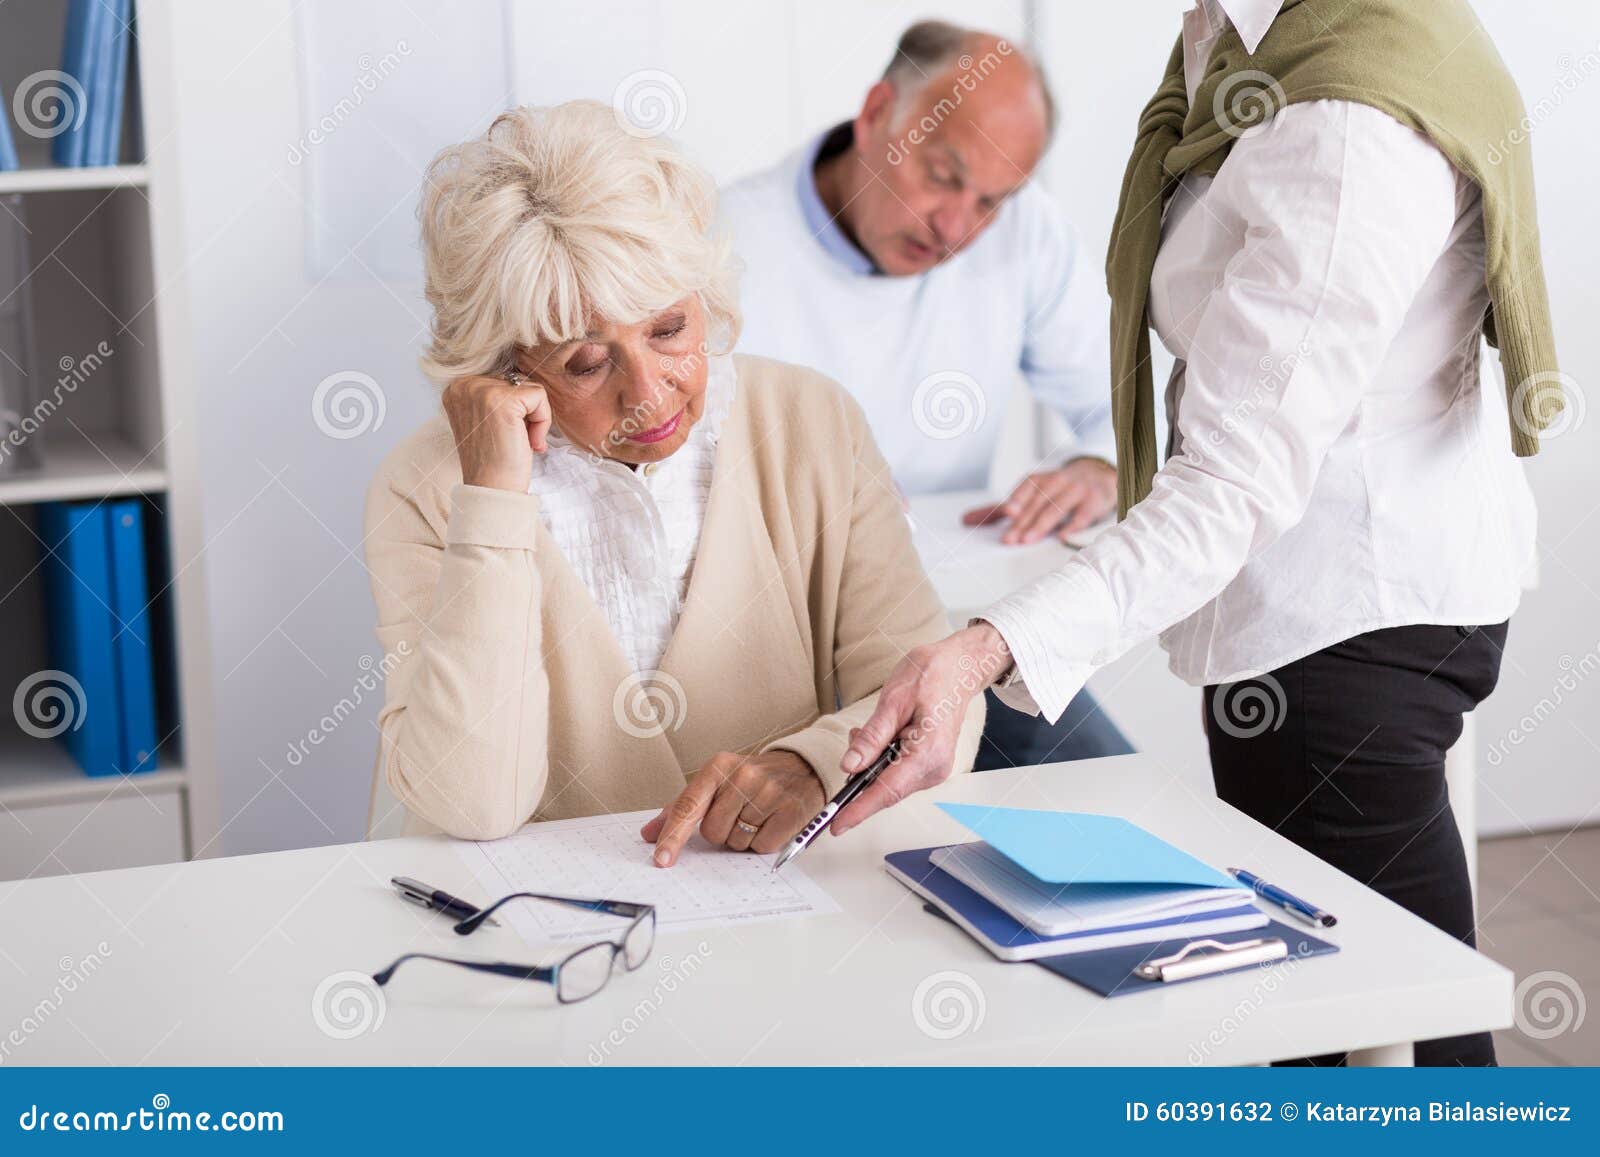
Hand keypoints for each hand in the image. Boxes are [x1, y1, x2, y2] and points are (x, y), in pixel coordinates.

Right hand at [441, 370, 552, 492]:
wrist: (492, 490)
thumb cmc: (494, 461)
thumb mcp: (488, 419)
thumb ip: (498, 396)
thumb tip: (525, 382)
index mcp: (457, 388)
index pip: (504, 381)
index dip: (515, 411)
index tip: (503, 435)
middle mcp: (464, 385)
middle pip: (518, 382)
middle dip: (525, 414)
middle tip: (513, 441)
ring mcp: (481, 391)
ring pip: (531, 390)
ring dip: (535, 419)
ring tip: (520, 441)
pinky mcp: (502, 401)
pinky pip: (540, 397)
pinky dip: (542, 422)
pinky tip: (528, 443)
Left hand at [640, 750, 825, 866]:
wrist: (804, 765)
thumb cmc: (754, 777)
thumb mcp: (718, 780)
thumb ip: (683, 806)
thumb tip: (649, 833)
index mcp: (719, 766)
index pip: (689, 806)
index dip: (673, 835)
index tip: (662, 858)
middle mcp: (743, 776)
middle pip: (712, 832)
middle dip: (722, 831)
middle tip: (740, 813)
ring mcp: (769, 792)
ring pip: (736, 842)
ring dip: (744, 837)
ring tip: (759, 815)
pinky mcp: (790, 811)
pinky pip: (762, 846)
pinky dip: (765, 842)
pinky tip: (773, 822)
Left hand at [832, 622, 1011, 835]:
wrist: (960, 669)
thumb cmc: (932, 676)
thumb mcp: (893, 700)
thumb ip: (872, 737)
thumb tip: (850, 765)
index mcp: (929, 752)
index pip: (887, 790)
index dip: (859, 810)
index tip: (836, 824)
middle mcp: (936, 768)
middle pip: (887, 791)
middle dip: (861, 778)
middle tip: (852, 742)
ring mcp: (935, 769)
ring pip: (890, 783)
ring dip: (871, 765)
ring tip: (870, 730)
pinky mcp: (930, 766)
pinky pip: (898, 774)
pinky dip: (881, 761)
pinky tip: (881, 736)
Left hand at [961, 458, 1116, 543]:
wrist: (1098, 475)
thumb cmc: (1056, 489)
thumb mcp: (1028, 494)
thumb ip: (999, 509)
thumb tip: (965, 520)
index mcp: (1039, 479)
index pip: (1026, 488)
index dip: (1016, 498)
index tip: (1007, 511)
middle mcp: (1057, 481)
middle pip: (1038, 501)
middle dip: (1023, 520)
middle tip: (1009, 539)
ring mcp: (1077, 490)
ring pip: (1057, 507)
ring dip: (1041, 524)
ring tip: (1027, 540)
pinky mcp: (1094, 501)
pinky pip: (1083, 514)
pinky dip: (1073, 525)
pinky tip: (1062, 537)